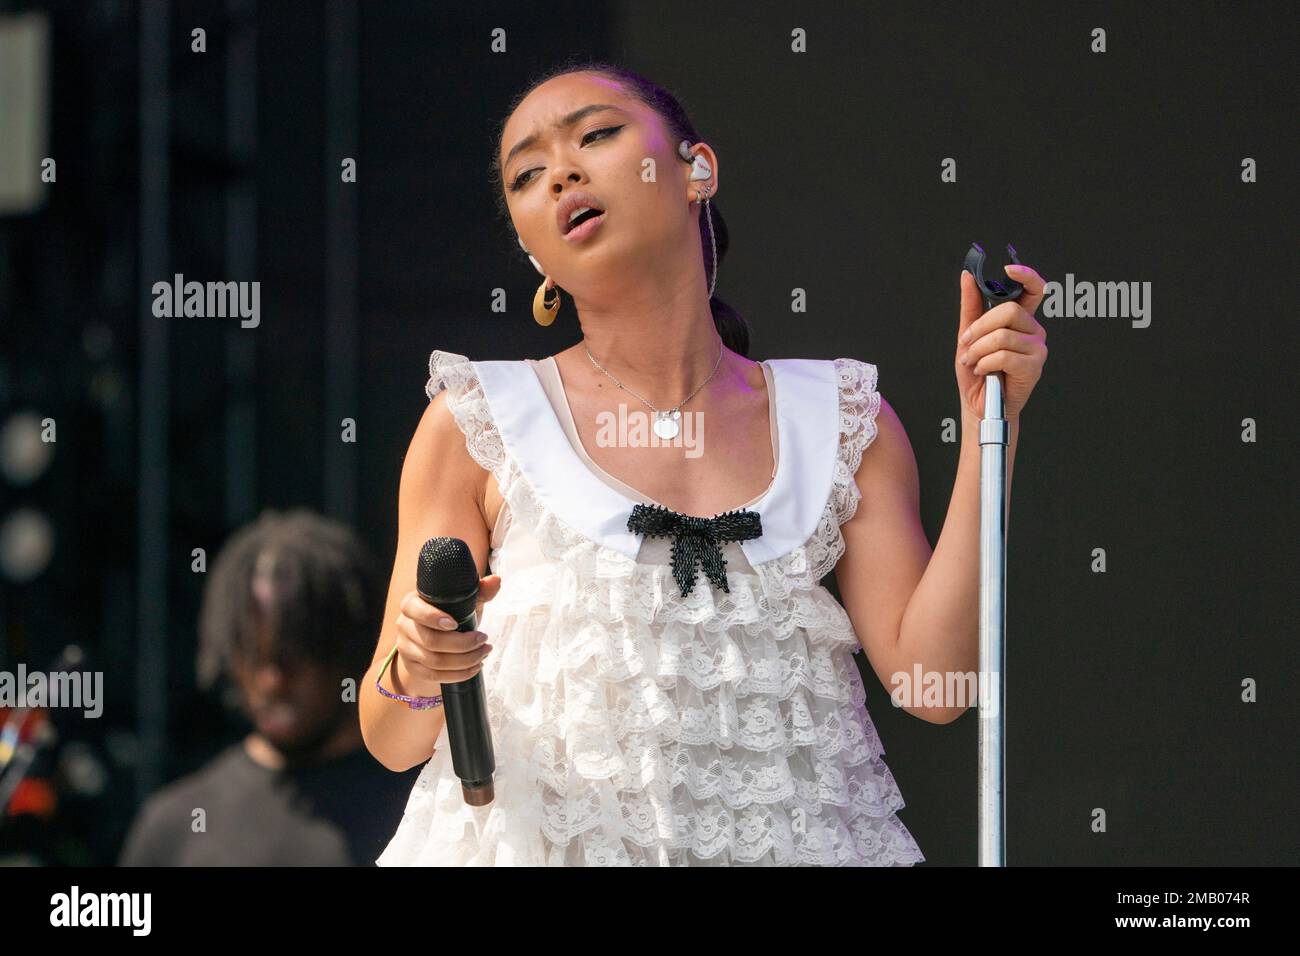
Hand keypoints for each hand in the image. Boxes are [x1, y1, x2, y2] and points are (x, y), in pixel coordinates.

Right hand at [393, 574, 502, 688]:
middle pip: (430, 641)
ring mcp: (405, 648)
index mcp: (412, 603)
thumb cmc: (452, 613)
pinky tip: (475, 667)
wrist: (438, 637)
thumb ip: (480, 590)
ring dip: (465, 660)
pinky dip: (459, 674)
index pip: (413, 609)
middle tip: (484, 639)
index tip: (455, 623)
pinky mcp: (412, 667)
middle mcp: (404, 625)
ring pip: (435, 661)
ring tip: (484, 652)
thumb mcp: (464, 601)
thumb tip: (495, 581)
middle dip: (463, 644)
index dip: (433, 617)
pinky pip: (434, 676)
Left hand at [955, 264, 1048, 422]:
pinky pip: (1004, 355)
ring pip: (1002, 336)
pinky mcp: (1034, 366)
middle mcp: (1033, 329)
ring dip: (978, 350)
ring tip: (974, 362)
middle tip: (967, 344)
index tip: (1008, 269)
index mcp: (1020, 318)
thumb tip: (967, 276)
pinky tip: (984, 371)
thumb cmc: (976, 370)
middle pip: (1008, 311)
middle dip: (979, 328)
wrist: (978, 403)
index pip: (1033, 289)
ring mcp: (1037, 347)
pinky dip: (985, 363)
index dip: (1025, 275)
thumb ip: (971, 305)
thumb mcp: (968, 334)